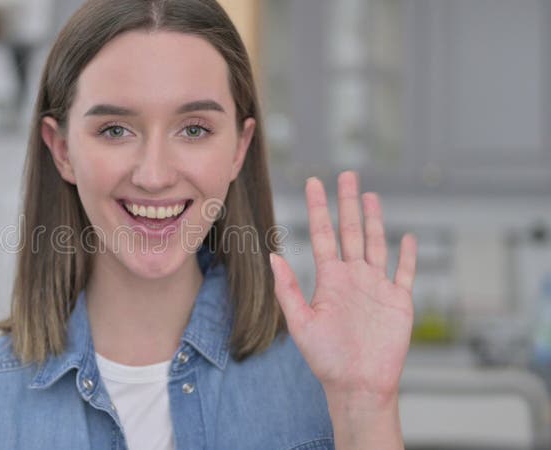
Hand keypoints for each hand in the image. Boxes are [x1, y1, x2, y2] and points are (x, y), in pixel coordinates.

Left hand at [269, 171, 416, 400]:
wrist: (358, 384)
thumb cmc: (326, 359)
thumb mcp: (301, 323)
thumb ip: (287, 289)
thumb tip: (272, 256)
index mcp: (329, 279)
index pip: (323, 235)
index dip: (319, 209)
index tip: (314, 183)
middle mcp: (353, 277)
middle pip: (351, 231)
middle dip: (348, 203)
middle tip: (347, 175)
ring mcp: (377, 287)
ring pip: (376, 244)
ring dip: (374, 220)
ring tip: (370, 195)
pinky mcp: (398, 301)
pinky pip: (405, 273)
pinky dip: (408, 255)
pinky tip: (407, 238)